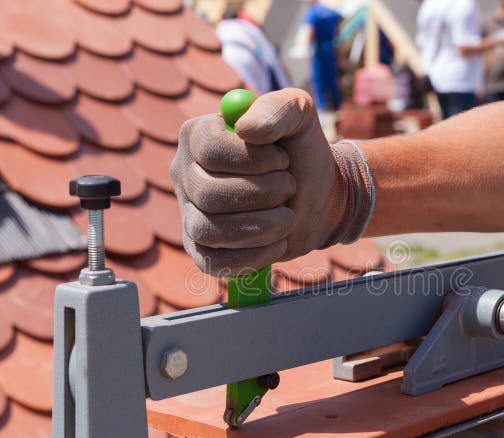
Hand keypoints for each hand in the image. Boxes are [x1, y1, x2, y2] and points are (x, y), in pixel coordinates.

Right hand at [170, 89, 371, 275]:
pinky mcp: (202, 250)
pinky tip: (277, 243)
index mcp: (198, 135)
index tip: (283, 160)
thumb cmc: (302, 152)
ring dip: (260, 227)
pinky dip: (253, 257)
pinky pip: (214, 262)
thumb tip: (245, 128)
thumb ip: (278, 108)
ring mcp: (190, 213)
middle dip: (262, 194)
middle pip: (207, 193)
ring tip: (288, 218)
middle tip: (289, 187)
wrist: (318, 197)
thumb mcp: (300, 115)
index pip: (209, 149)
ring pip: (208, 229)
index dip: (251, 159)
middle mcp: (185, 174)